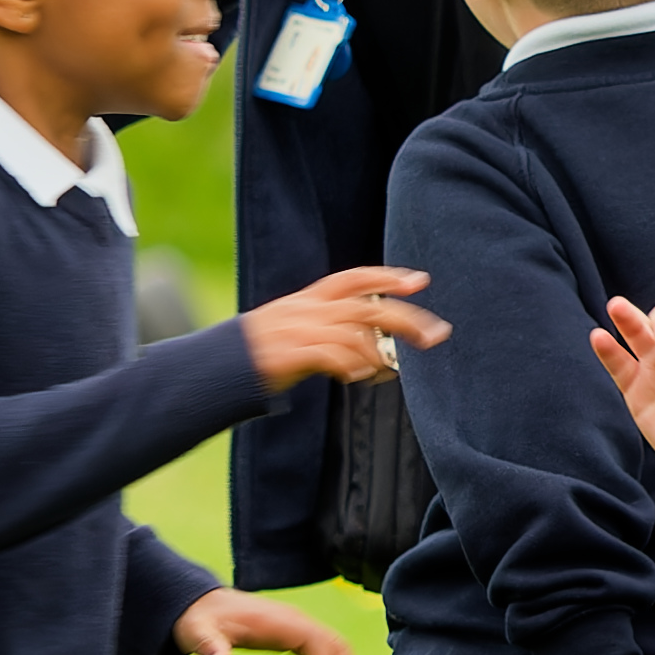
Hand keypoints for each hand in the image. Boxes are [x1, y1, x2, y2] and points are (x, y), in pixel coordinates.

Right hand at [244, 266, 441, 391]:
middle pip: (368, 307)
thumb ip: (330, 331)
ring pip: (354, 333)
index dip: (389, 276)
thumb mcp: (294, 327)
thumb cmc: (260, 352)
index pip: (355, 278)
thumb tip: (375, 354)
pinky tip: (360, 378)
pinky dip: (352, 366)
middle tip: (437, 335)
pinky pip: (330, 356)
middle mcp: (307, 310)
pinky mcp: (288, 355)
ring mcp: (298, 331)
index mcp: (309, 299)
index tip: (421, 280)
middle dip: (406, 319)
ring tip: (390, 371)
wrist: (217, 365)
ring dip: (380, 354)